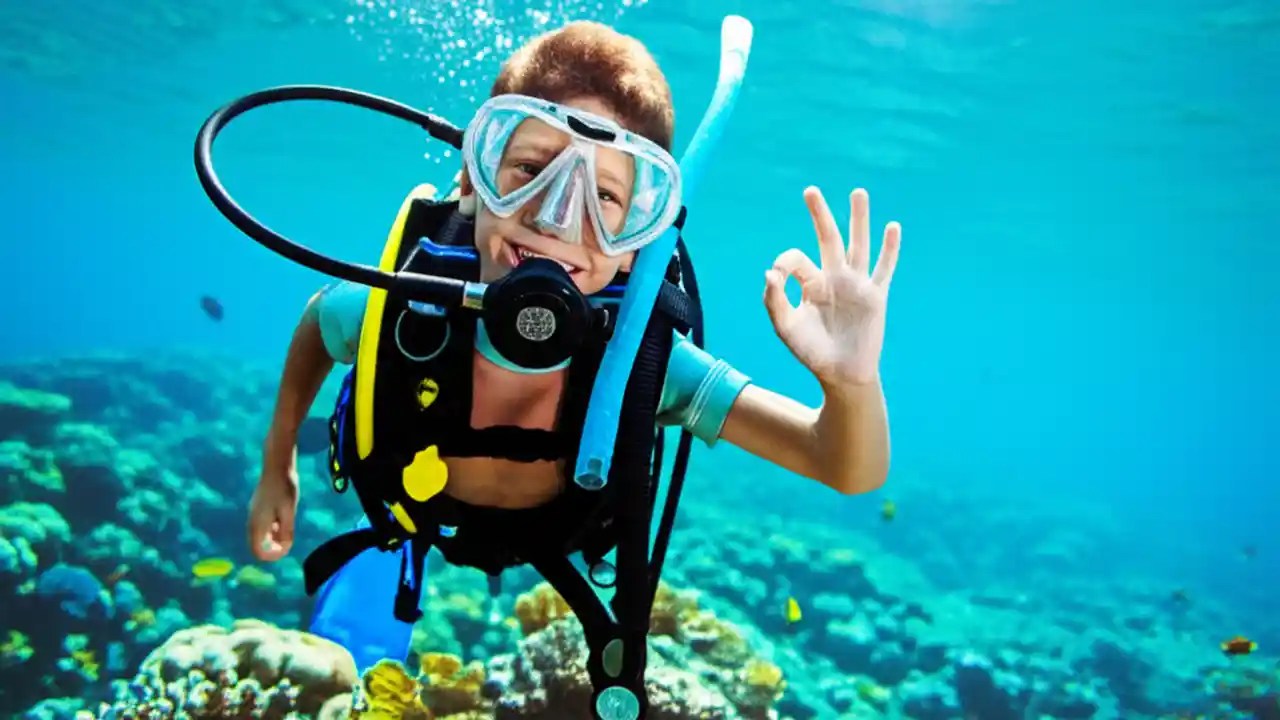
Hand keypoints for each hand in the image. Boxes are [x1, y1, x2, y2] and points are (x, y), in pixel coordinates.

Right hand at [248, 458, 298, 561]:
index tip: (286, 550)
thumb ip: (286, 531)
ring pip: (260, 536)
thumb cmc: (285, 488)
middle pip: (258, 545)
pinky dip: (272, 530)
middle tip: (289, 542)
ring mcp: (254, 514)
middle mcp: (252, 521)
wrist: (278, 466)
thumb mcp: (289, 512)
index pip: (258, 551)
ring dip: (273, 539)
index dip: (271, 556)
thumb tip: (285, 547)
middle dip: (272, 549)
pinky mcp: (258, 508)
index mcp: (258, 524)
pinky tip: (284, 522)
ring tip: (288, 531)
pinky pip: (262, 526)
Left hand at [764, 187, 900, 387]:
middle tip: (810, 190)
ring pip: (858, 245)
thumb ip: (773, 300)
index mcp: (810, 283)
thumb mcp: (785, 327)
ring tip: (858, 192)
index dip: (784, 263)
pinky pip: (884, 268)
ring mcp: (856, 285)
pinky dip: (890, 249)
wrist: (841, 374)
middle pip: (828, 239)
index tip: (777, 278)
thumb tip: (769, 272)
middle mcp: (833, 278)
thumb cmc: (811, 352)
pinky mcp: (876, 296)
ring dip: (858, 219)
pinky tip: (892, 227)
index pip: (796, 259)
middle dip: (819, 215)